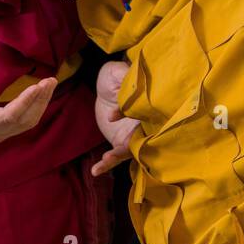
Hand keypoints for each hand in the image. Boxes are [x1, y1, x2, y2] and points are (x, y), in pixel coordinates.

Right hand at [0, 75, 54, 144]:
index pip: (8, 117)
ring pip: (25, 123)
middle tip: (51, 80)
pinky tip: (40, 93)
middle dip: (39, 101)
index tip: (37, 86)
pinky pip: (22, 121)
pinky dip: (33, 107)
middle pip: (22, 121)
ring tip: (50, 83)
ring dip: (39, 104)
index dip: (25, 102)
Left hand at [92, 59, 138, 175]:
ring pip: (129, 150)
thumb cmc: (116, 75)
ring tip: (104, 160)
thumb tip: (130, 81)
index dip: (129, 117)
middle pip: (141, 139)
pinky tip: (96, 171)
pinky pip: (116, 156)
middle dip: (128, 148)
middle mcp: (144, 124)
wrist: (106, 86)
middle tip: (113, 153)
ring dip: (116, 157)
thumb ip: (125, 77)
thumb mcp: (119, 72)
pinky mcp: (122, 143)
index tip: (112, 116)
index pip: (144, 115)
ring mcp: (134, 136)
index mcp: (148, 107)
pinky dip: (107, 165)